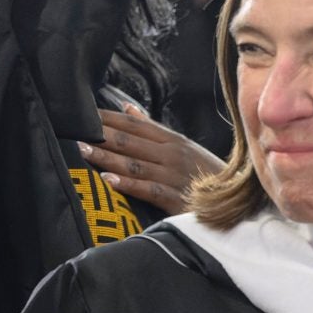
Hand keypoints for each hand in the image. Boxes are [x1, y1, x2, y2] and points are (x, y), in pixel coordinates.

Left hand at [83, 105, 222, 213]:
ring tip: (83, 150)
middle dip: (102, 134)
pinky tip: (108, 181)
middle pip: (130, 141)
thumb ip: (152, 128)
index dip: (108, 118)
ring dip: (107, 157)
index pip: (134, 124)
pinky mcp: (176, 199)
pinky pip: (148, 190)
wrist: (238, 204)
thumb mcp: (183, 146)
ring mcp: (173, 176)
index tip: (84, 112)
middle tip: (74, 129)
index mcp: (172, 140)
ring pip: (134, 163)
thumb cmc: (205, 174)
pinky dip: (128, 184)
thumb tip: (128, 108)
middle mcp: (171, 154)